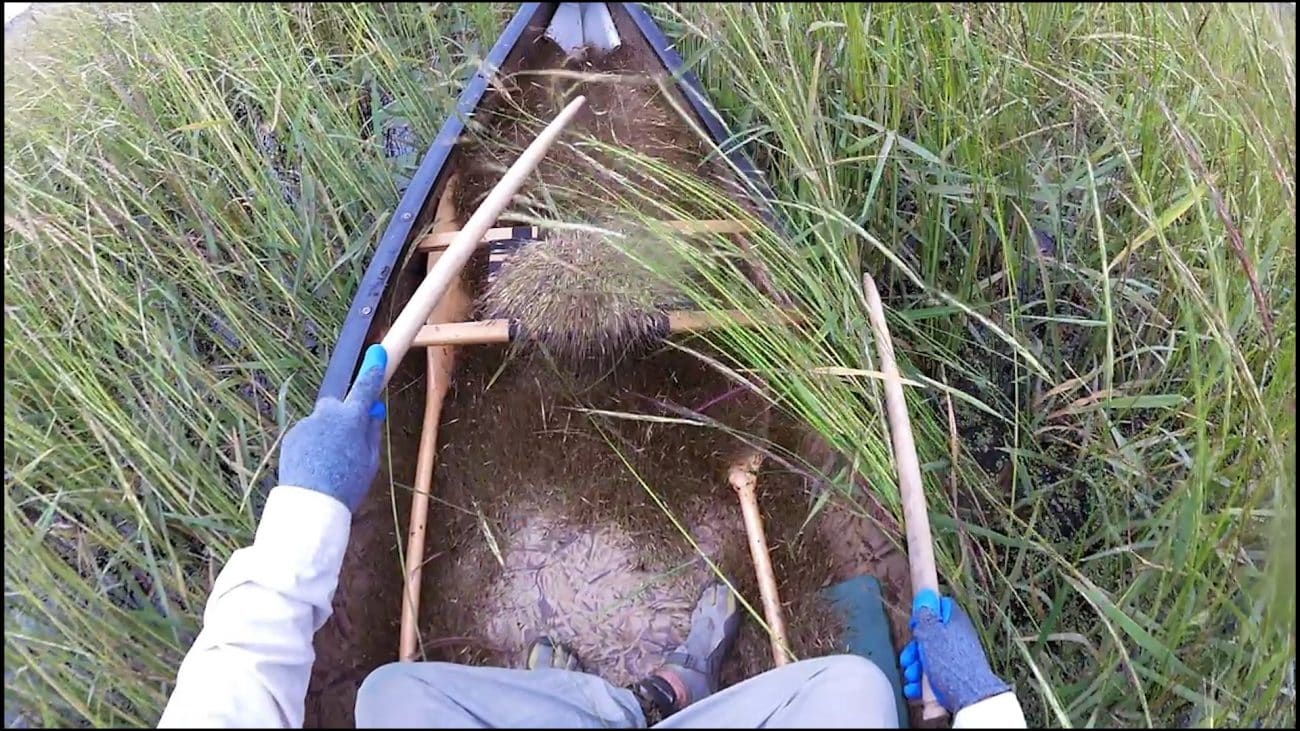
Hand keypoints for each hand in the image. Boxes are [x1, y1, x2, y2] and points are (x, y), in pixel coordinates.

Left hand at [277, 344, 387, 511]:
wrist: (311, 505)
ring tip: (331, 466)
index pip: (365, 387)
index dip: (373, 369)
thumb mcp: (371, 460)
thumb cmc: (347, 485)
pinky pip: (309, 435)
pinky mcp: (292, 435)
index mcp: (352, 418)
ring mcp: (307, 424)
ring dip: (329, 437)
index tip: (377, 353)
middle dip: (346, 416)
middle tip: (351, 441)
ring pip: (323, 423)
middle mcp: (327, 414)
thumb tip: (374, 412)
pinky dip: (314, 446)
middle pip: (339, 405)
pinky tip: (317, 468)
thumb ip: (372, 432)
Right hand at [899, 589, 1009, 713]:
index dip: (924, 615)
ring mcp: (956, 659)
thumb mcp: (931, 633)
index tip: (915, 627)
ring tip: (912, 677)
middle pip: (930, 636)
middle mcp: (957, 638)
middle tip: (910, 658)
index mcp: (954, 622)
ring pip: (928, 657)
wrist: (970, 698)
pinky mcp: (954, 678)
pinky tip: (916, 688)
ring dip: (915, 667)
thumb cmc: (951, 663)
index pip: (939, 607)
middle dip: (915, 648)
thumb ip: (925, 614)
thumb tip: (925, 592)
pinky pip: (933, 675)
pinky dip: (922, 682)